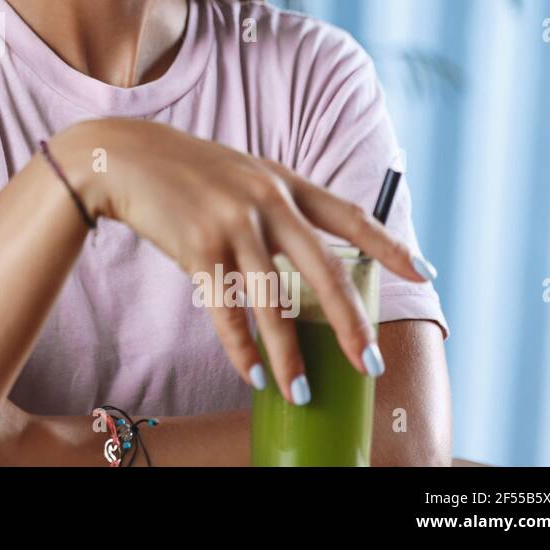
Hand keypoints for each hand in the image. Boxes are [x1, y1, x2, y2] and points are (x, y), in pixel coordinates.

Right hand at [51, 118, 435, 405]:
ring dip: (289, 356)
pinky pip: (225, 310)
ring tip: (302, 392)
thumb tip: (303, 264)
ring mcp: (232, 223)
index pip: (350, 216)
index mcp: (283, 182)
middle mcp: (266, 201)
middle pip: (324, 272)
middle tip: (370, 363)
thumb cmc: (184, 172)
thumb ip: (273, 208)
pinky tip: (252, 373)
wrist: (123, 157)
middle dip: (350, 325)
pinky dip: (240, 348)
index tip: (425, 273)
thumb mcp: (240, 175)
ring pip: (272, 303)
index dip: (391, 245)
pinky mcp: (197, 246)